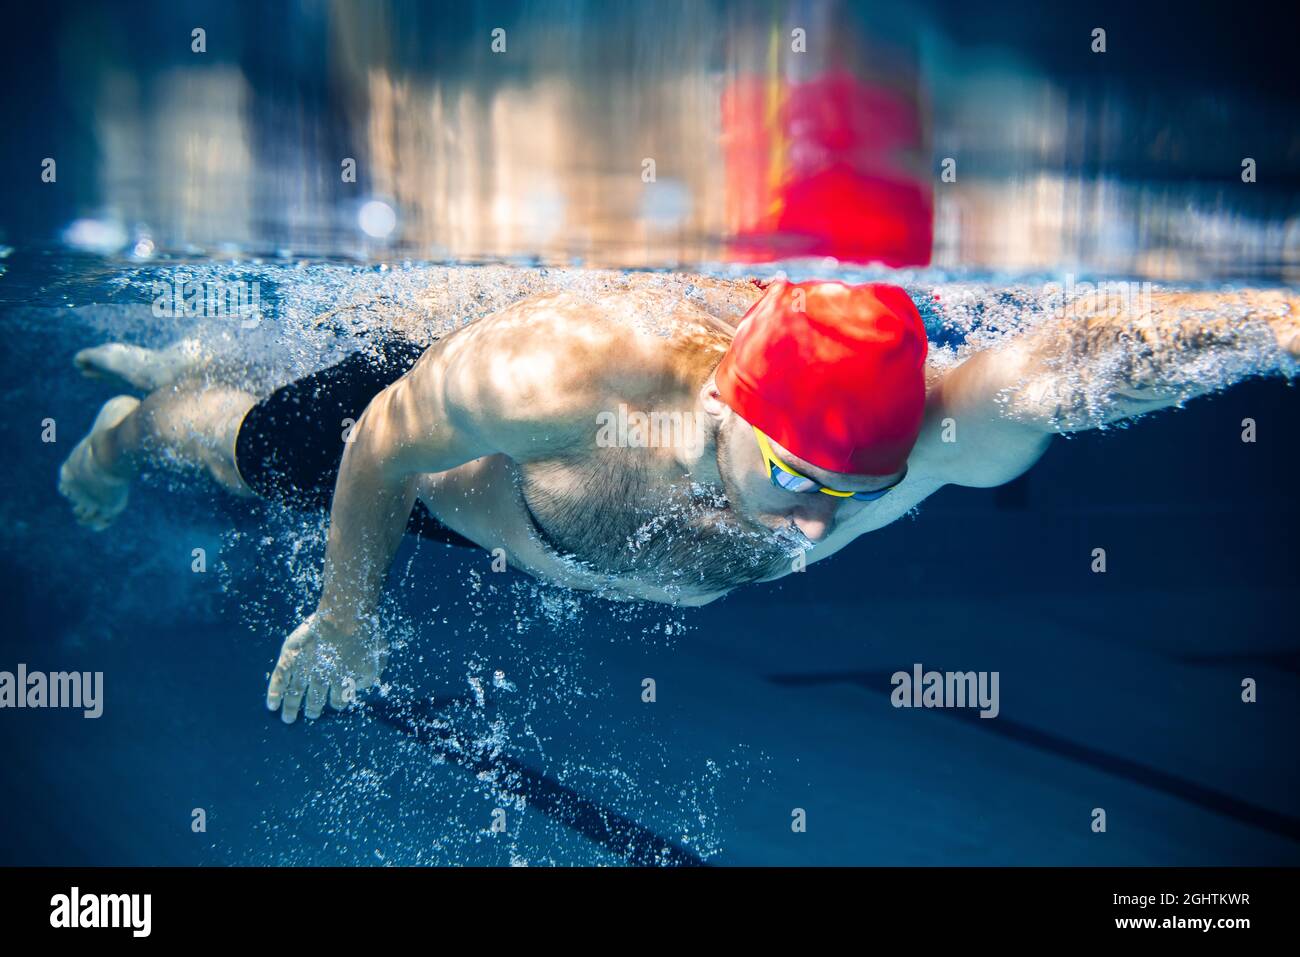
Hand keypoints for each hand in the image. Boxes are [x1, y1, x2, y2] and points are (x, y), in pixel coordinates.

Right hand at [265, 611, 387, 723]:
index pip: (340, 699)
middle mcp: (323, 680)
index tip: (337, 704)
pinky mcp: (290, 659)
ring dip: (292, 708)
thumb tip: (359, 685)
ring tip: (289, 719)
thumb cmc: (365, 632)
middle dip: (314, 709)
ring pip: (296, 694)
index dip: (338, 702)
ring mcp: (305, 670)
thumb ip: (371, 675)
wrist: (344, 617)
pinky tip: (272, 705)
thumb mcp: (379, 657)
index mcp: (343, 680)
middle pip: (317, 700)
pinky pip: (280, 680)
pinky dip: (275, 694)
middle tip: (312, 715)